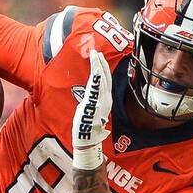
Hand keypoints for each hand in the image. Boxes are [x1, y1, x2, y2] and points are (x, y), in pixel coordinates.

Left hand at [72, 50, 111, 170]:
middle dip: (102, 64)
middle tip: (97, 52)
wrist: (87, 140)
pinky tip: (96, 65)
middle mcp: (106, 100)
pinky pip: (97, 85)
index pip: (105, 82)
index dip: (103, 70)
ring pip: (102, 79)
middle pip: (105, 78)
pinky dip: (97, 73)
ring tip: (95, 54)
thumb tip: (89, 96)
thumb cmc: (86, 128)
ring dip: (98, 65)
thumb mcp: (90, 111)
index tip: (99, 59)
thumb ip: (91, 101)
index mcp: (105, 101)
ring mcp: (101, 101)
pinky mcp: (95, 101)